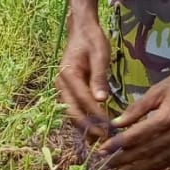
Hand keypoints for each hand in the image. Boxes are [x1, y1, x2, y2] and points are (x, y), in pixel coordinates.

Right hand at [56, 20, 112, 138]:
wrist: (82, 30)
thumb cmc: (93, 41)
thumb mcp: (100, 56)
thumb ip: (99, 78)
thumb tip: (100, 100)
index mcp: (68, 74)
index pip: (83, 100)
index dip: (95, 116)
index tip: (109, 128)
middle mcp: (61, 84)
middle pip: (72, 111)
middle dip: (87, 127)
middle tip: (104, 139)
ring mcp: (62, 88)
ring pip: (72, 112)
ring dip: (85, 126)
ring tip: (100, 139)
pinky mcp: (67, 90)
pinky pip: (74, 108)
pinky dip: (84, 119)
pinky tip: (95, 128)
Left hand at [95, 61, 169, 169]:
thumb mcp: (158, 89)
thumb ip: (137, 109)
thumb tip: (116, 124)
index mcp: (169, 117)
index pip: (138, 136)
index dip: (118, 145)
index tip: (102, 150)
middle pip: (147, 151)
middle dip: (124, 160)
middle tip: (106, 166)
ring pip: (159, 160)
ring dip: (137, 168)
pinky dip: (155, 167)